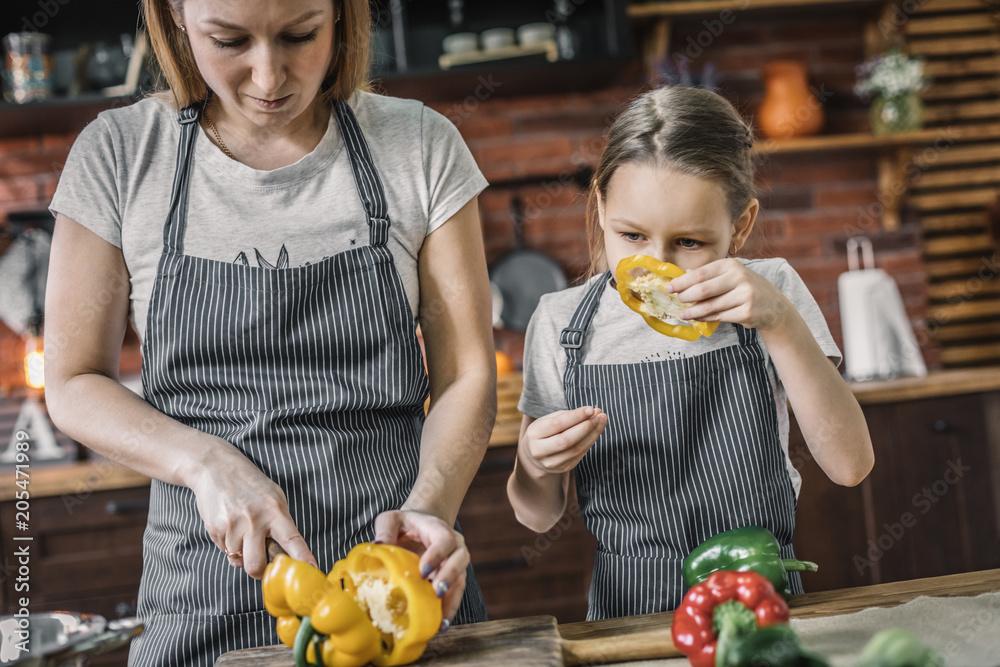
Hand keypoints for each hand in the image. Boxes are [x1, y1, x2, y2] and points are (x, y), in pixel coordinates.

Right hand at [189, 440, 315, 579]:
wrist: (215, 467)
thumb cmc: (249, 484)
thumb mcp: (273, 497)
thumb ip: (281, 523)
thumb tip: (287, 553)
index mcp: (274, 511)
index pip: (292, 540)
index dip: (302, 557)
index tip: (311, 569)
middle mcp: (254, 519)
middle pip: (256, 565)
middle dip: (258, 570)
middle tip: (261, 562)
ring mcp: (233, 525)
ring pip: (238, 560)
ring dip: (241, 553)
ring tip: (242, 531)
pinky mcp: (215, 528)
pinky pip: (224, 550)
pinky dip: (228, 545)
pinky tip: (230, 526)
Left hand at [373, 509, 467, 630]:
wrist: (421, 526)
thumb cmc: (405, 524)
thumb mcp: (391, 519)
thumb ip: (385, 529)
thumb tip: (378, 547)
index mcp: (438, 528)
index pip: (444, 540)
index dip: (436, 555)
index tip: (423, 572)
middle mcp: (454, 544)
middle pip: (459, 559)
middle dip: (449, 577)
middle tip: (436, 593)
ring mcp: (456, 562)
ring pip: (461, 580)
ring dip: (452, 600)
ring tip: (441, 620)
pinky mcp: (454, 578)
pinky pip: (456, 593)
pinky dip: (450, 608)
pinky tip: (440, 624)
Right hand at [521, 406, 607, 475]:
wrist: (535, 455)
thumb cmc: (545, 431)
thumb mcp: (549, 420)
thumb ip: (570, 415)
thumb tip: (594, 412)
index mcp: (534, 434)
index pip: (557, 424)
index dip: (575, 417)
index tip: (590, 409)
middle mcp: (540, 450)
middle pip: (567, 440)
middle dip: (586, 427)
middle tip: (599, 416)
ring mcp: (551, 462)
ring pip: (576, 449)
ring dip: (593, 434)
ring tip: (601, 421)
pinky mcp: (562, 468)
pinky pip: (580, 454)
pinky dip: (590, 442)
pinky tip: (596, 432)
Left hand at [667, 258, 791, 330]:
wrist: (774, 306)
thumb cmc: (746, 288)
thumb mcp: (730, 276)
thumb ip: (708, 275)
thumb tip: (683, 273)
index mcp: (731, 265)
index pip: (700, 273)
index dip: (682, 282)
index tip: (669, 288)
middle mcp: (739, 277)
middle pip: (702, 289)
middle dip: (685, 297)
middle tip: (677, 301)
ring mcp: (745, 295)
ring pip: (710, 306)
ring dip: (693, 312)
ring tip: (683, 314)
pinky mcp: (747, 312)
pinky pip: (719, 316)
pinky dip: (707, 318)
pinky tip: (699, 318)